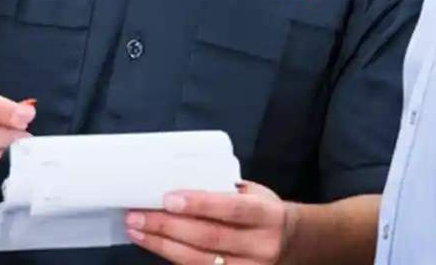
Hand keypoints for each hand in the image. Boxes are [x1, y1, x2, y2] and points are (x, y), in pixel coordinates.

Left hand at [126, 181, 295, 264]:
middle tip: (137, 215)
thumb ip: (224, 189)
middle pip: (208, 237)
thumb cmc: (266, 212)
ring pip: (199, 260)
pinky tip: (155, 246)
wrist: (298, 244)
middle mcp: (260, 245)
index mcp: (266, 215)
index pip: (231, 209)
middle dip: (168, 226)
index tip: (168, 198)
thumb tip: (178, 178)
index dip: (199, 204)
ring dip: (162, 245)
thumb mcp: (256, 194)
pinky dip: (173, 258)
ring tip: (137, 231)